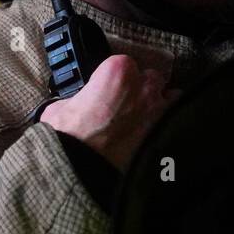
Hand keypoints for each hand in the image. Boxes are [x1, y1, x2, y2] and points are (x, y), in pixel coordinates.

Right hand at [39, 54, 176, 169]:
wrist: (80, 170)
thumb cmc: (69, 139)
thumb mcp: (59, 110)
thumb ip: (75, 100)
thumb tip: (73, 106)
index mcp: (117, 72)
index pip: (123, 64)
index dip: (114, 78)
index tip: (107, 90)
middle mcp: (144, 87)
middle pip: (152, 78)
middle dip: (141, 89)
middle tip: (126, 105)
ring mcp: (158, 111)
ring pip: (171, 97)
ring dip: (160, 104)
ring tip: (146, 118)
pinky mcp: (165, 135)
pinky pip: (174, 124)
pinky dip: (166, 127)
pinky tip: (151, 137)